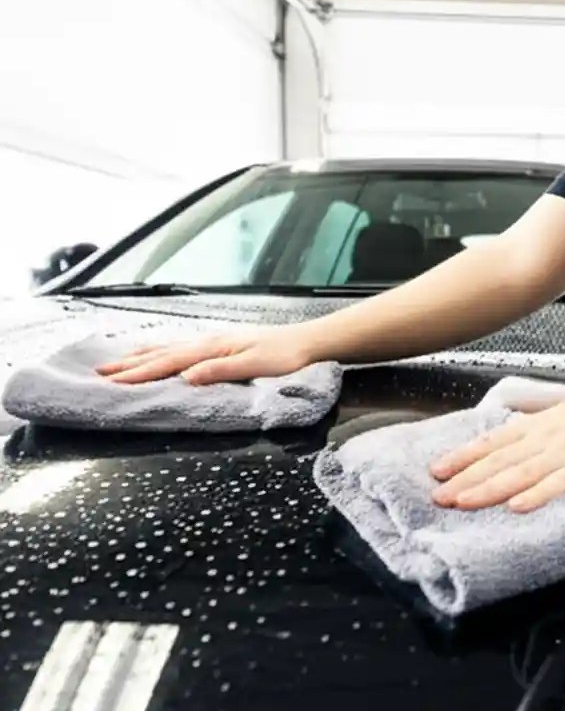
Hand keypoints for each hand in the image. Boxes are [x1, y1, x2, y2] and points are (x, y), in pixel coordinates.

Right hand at [95, 327, 315, 384]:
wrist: (307, 341)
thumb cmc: (285, 356)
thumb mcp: (256, 366)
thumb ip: (221, 371)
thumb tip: (187, 377)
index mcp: (212, 348)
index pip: (168, 363)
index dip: (140, 373)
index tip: (113, 381)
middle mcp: (208, 341)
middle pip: (161, 353)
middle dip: (130, 364)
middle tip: (100, 372)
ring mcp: (213, 341)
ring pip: (168, 347)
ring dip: (141, 355)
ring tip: (118, 360)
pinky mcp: (221, 344)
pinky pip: (181, 346)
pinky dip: (161, 349)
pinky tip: (158, 351)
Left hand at [430, 399, 564, 512]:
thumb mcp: (560, 417)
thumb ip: (529, 430)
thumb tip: (494, 443)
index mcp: (539, 424)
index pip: (493, 440)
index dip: (464, 456)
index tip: (437, 470)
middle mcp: (548, 437)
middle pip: (501, 459)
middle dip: (467, 478)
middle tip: (439, 495)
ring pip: (522, 472)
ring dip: (490, 488)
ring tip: (464, 502)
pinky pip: (558, 484)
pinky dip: (536, 495)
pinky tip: (516, 507)